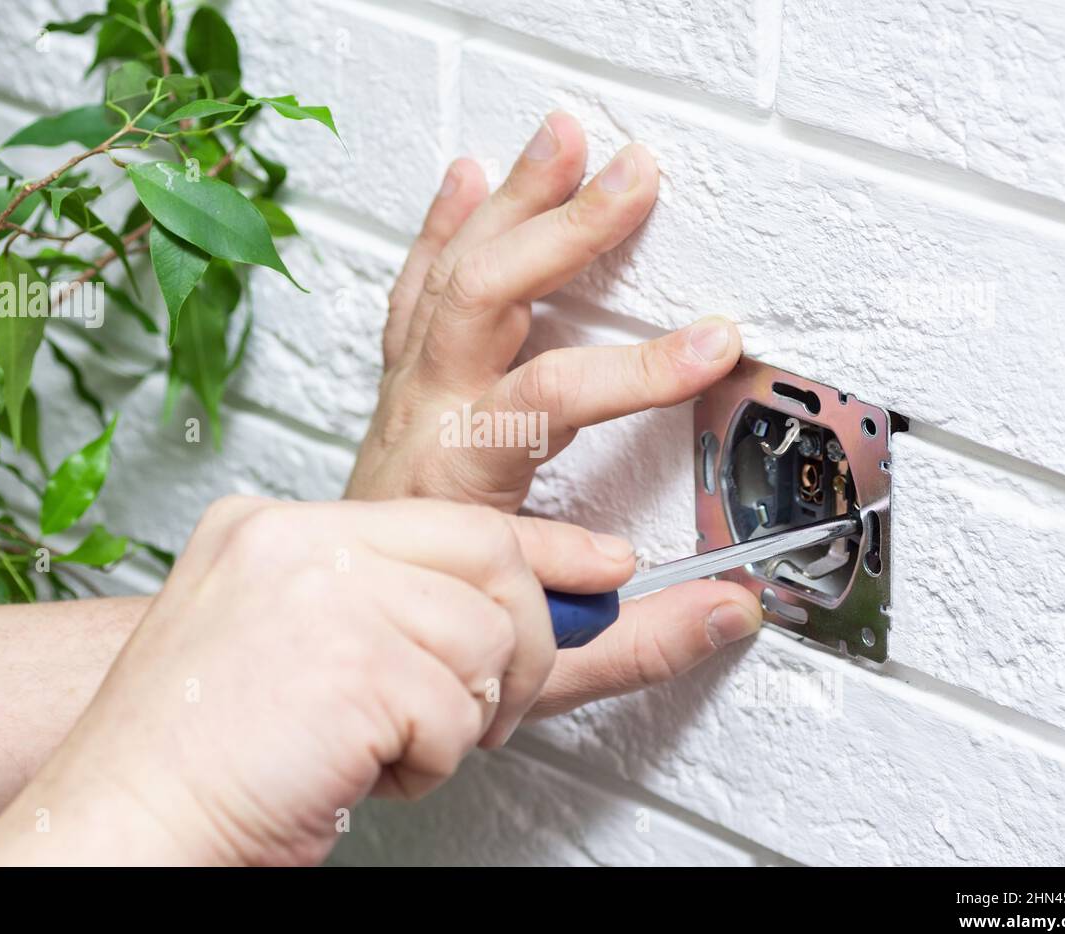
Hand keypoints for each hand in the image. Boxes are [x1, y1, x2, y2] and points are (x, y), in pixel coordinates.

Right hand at [0, 497, 634, 865]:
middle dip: (521, 644)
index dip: (543, 552)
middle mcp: (297, 540)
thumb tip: (537, 602)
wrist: (118, 827)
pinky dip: (424, 764)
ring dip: (455, 719)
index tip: (602, 566)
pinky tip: (354, 769)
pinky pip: (453, 711)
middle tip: (480, 709)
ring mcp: (321, 591)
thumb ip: (401, 609)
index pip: (449, 517)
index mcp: (277, 529)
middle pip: (490, 557)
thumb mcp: (300, 652)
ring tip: (377, 747)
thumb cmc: (199, 760)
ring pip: (486, 638)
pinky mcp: (351, 662)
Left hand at [346, 112, 761, 711]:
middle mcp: (423, 422)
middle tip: (634, 179)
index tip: (714, 344)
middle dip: (565, 232)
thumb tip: (728, 609)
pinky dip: (441, 230)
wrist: (335, 631)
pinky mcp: (400, 387)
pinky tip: (466, 181)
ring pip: (448, 276)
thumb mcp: (537, 661)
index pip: (547, 400)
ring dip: (510, 204)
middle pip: (484, 299)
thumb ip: (639, 641)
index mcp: (459, 480)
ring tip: (561, 140)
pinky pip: (415, 291)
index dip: (634, 370)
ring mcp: (405, 397)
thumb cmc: (416, 642)